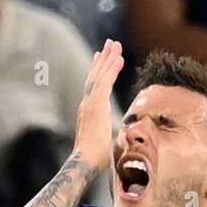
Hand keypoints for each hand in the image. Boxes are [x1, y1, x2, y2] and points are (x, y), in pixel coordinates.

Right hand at [72, 38, 123, 172]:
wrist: (84, 162)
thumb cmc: (94, 160)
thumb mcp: (104, 141)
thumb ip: (110, 134)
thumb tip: (121, 140)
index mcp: (88, 111)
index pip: (94, 86)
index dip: (98, 70)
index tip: (101, 56)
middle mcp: (87, 104)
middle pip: (95, 76)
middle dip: (103, 58)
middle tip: (110, 43)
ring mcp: (90, 104)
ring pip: (100, 75)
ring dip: (109, 58)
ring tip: (116, 44)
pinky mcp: (96, 105)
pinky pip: (106, 82)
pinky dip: (112, 69)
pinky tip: (119, 58)